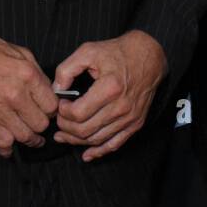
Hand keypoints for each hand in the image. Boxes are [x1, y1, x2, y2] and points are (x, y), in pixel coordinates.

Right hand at [0, 28, 58, 158]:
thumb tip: (50, 93)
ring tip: (32, 137)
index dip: (52, 110)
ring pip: (25, 136)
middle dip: (42, 123)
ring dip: (29, 138)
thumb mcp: (21, 53)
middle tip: (38, 121)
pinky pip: (3, 143)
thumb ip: (38, 75)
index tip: (48, 111)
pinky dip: (8, 148)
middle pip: (41, 124)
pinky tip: (11, 146)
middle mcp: (15, 95)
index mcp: (28, 76)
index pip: (52, 106)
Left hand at [52, 31, 167, 160]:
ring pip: (97, 140)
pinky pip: (115, 144)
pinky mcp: (135, 123)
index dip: (63, 113)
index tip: (60, 105)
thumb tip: (56, 90)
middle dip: (66, 128)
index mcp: (109, 88)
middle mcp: (121, 107)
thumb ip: (67, 69)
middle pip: (85, 130)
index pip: (78, 113)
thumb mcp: (88, 51)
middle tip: (59, 120)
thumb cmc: (118, 52)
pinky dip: (99, 152)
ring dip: (76, 141)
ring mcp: (130, 118)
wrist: (149, 56)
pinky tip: (86, 154)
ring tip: (63, 135)